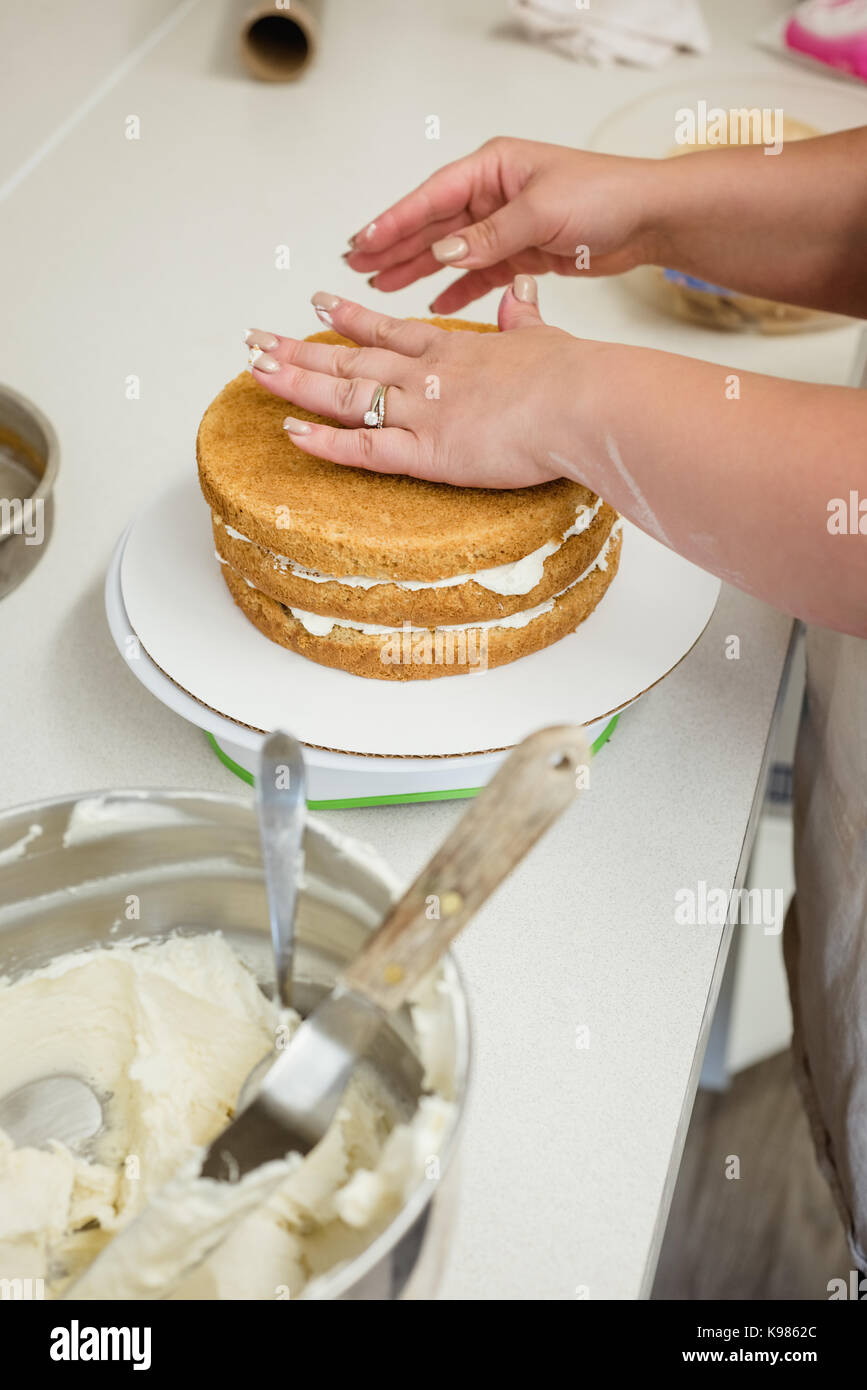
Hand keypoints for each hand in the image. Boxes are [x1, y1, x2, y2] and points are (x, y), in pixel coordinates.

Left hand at [246, 280, 581, 487]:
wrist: (584, 400)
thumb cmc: (575, 375)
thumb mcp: (543, 335)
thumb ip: (522, 318)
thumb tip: (517, 296)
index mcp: (453, 350)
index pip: (388, 330)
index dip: (348, 319)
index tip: (316, 303)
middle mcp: (427, 375)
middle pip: (350, 359)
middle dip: (298, 350)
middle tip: (255, 340)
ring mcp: (423, 412)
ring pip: (346, 395)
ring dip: (296, 383)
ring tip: (253, 371)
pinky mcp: (429, 453)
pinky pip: (365, 449)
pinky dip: (326, 442)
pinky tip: (291, 432)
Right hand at [343, 137, 658, 314]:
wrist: (650, 218)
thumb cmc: (604, 196)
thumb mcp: (541, 212)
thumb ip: (490, 237)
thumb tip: (442, 255)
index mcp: (494, 167)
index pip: (433, 197)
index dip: (395, 221)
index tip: (363, 241)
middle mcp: (494, 193)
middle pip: (433, 225)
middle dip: (395, 246)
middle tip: (356, 267)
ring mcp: (506, 225)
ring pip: (450, 252)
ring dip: (416, 269)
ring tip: (380, 287)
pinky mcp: (522, 253)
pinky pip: (478, 274)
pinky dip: (458, 291)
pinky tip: (434, 306)